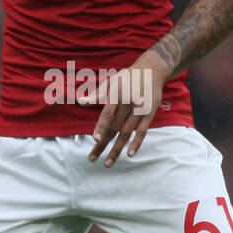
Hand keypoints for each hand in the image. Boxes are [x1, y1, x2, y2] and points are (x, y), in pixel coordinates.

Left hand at [82, 53, 169, 167]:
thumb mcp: (112, 81)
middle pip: (114, 127)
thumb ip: (97, 93)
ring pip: (126, 133)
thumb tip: (80, 102)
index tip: (95, 139)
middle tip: (92, 158)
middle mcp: (128, 103)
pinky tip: (129, 154)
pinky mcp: (149, 114)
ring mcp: (140, 110)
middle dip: (102, 144)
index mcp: (117, 94)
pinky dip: (136, 143)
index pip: (108, 113)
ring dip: (116, 149)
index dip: (101, 127)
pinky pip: (142, 132)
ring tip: (107, 163)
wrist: (153, 69)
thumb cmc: (128, 77)